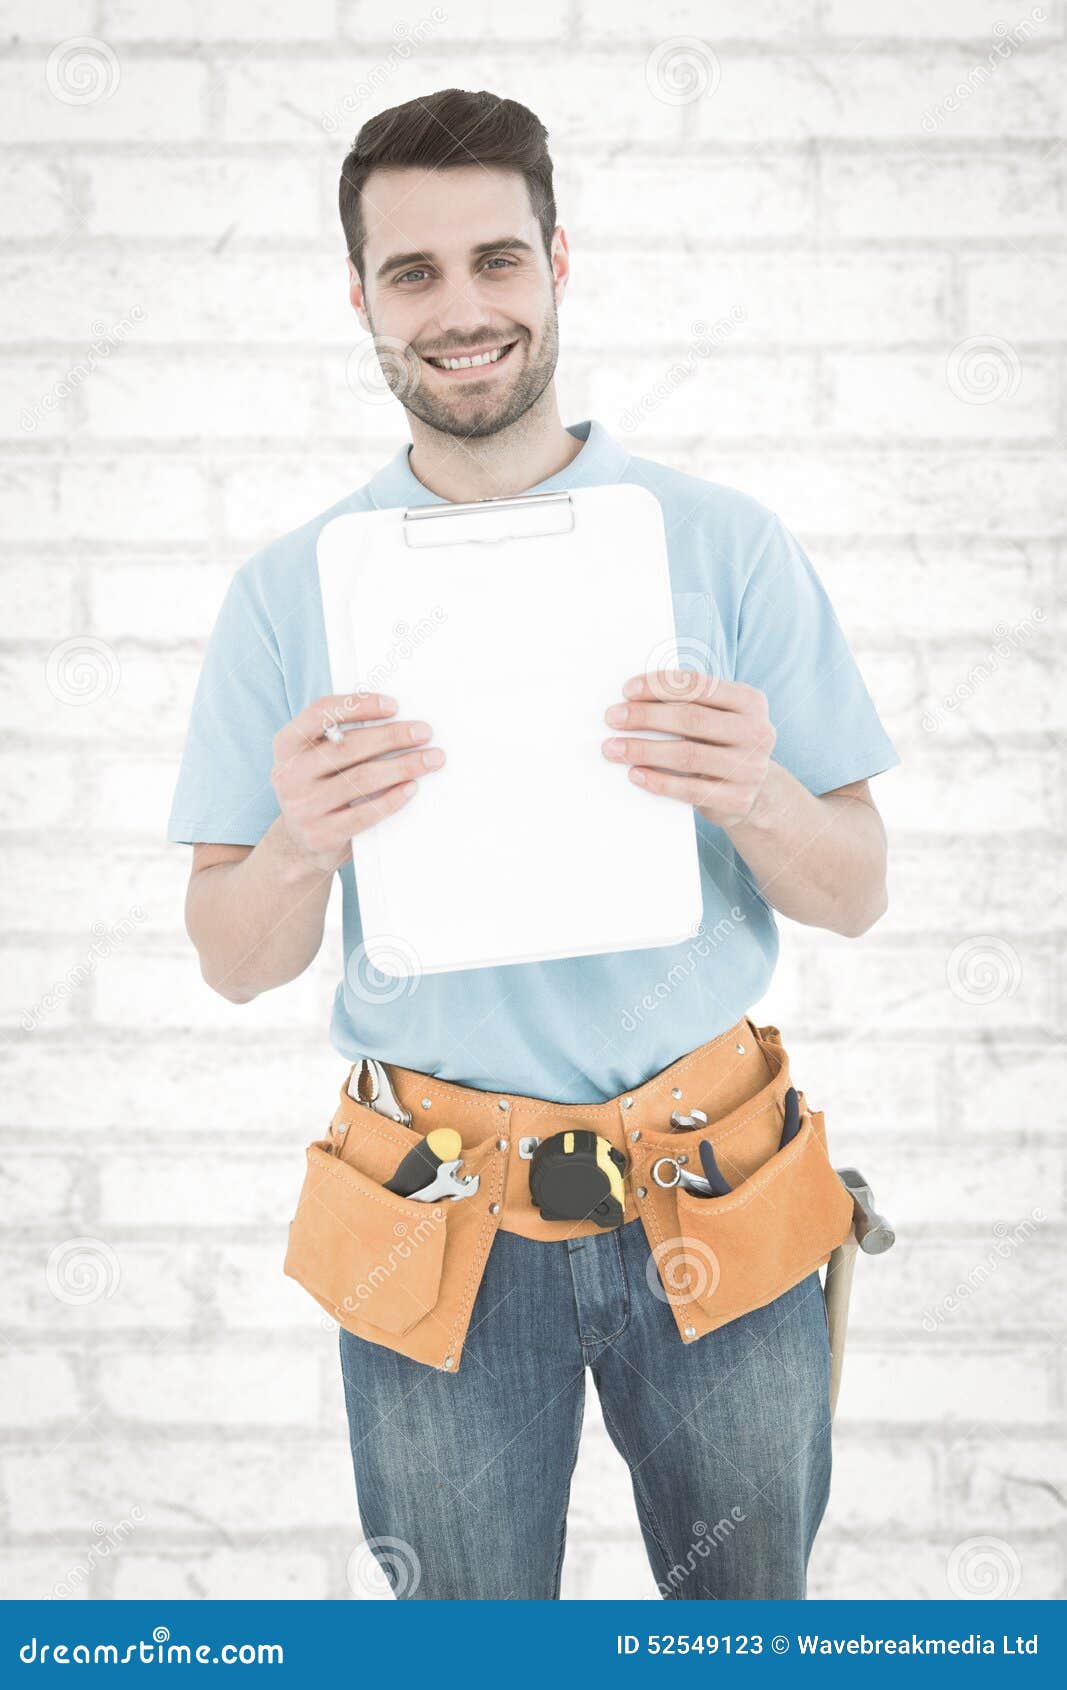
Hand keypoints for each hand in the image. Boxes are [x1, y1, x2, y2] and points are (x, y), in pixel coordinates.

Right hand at [271, 692, 444, 871]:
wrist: (299, 844)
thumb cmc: (318, 790)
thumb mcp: (315, 760)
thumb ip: (340, 739)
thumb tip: (394, 721)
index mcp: (288, 745)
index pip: (320, 713)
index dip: (358, 705)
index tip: (393, 705)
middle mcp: (290, 774)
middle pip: (348, 747)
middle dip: (392, 736)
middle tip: (423, 732)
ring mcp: (303, 806)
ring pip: (361, 779)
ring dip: (402, 767)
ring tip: (429, 760)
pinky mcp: (322, 834)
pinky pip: (365, 813)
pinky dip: (393, 799)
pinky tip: (411, 788)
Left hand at [602, 671, 774, 827]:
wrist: (759, 794)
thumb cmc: (724, 745)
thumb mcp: (720, 717)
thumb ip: (690, 704)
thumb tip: (634, 700)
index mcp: (750, 702)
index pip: (700, 686)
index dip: (661, 685)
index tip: (627, 690)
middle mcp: (756, 732)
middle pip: (692, 719)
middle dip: (646, 716)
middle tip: (613, 717)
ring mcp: (749, 768)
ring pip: (688, 756)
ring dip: (644, 750)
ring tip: (614, 748)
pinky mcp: (737, 798)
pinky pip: (690, 790)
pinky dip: (658, 781)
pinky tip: (635, 773)